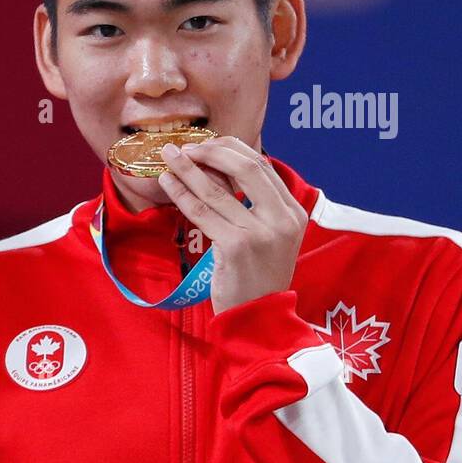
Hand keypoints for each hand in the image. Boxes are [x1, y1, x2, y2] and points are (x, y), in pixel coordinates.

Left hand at [157, 136, 308, 314]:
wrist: (257, 318)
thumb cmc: (256, 277)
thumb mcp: (268, 238)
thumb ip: (254, 206)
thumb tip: (219, 168)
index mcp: (293, 212)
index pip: (262, 166)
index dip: (231, 149)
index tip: (207, 144)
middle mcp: (282, 219)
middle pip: (245, 168)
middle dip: (211, 151)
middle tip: (186, 146)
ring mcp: (260, 232)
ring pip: (218, 189)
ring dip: (188, 168)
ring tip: (168, 155)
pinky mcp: (236, 246)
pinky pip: (202, 212)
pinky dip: (181, 193)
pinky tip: (168, 182)